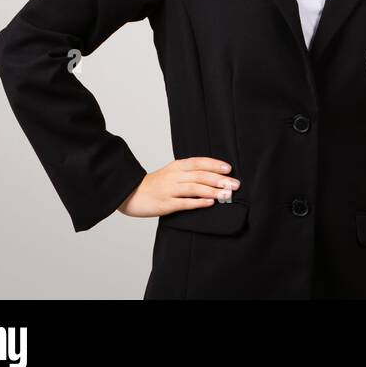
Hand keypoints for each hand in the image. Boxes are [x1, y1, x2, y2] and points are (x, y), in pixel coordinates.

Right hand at [118, 157, 241, 218]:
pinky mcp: (165, 204)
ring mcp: (169, 190)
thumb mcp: (172, 172)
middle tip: (235, 184)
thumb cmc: (155, 184)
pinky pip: (184, 203)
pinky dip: (198, 202)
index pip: (199, 162)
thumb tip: (215, 175)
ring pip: (195, 188)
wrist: (130, 193)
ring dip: (213, 191)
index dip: (215, 164)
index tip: (229, 169)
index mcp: (177, 166)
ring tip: (227, 194)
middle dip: (220, 179)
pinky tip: (210, 203)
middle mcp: (174, 176)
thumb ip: (190, 173)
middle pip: (200, 175)